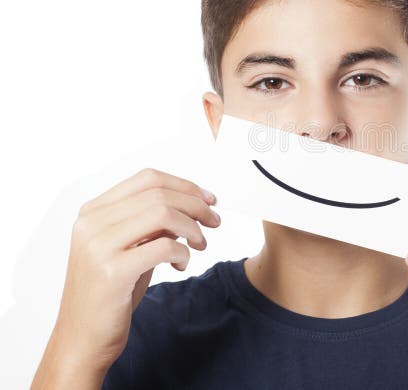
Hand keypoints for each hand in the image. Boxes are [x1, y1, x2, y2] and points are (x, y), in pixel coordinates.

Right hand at [33, 168, 220, 385]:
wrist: (83, 339)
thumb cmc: (110, 294)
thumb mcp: (131, 248)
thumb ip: (152, 223)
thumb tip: (192, 203)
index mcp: (92, 212)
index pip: (146, 179)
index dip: (184, 185)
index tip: (208, 199)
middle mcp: (90, 223)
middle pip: (158, 194)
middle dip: (196, 205)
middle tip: (214, 222)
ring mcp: (98, 246)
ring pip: (163, 214)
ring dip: (192, 227)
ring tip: (200, 245)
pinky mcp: (111, 271)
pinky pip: (164, 246)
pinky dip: (183, 252)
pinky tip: (182, 264)